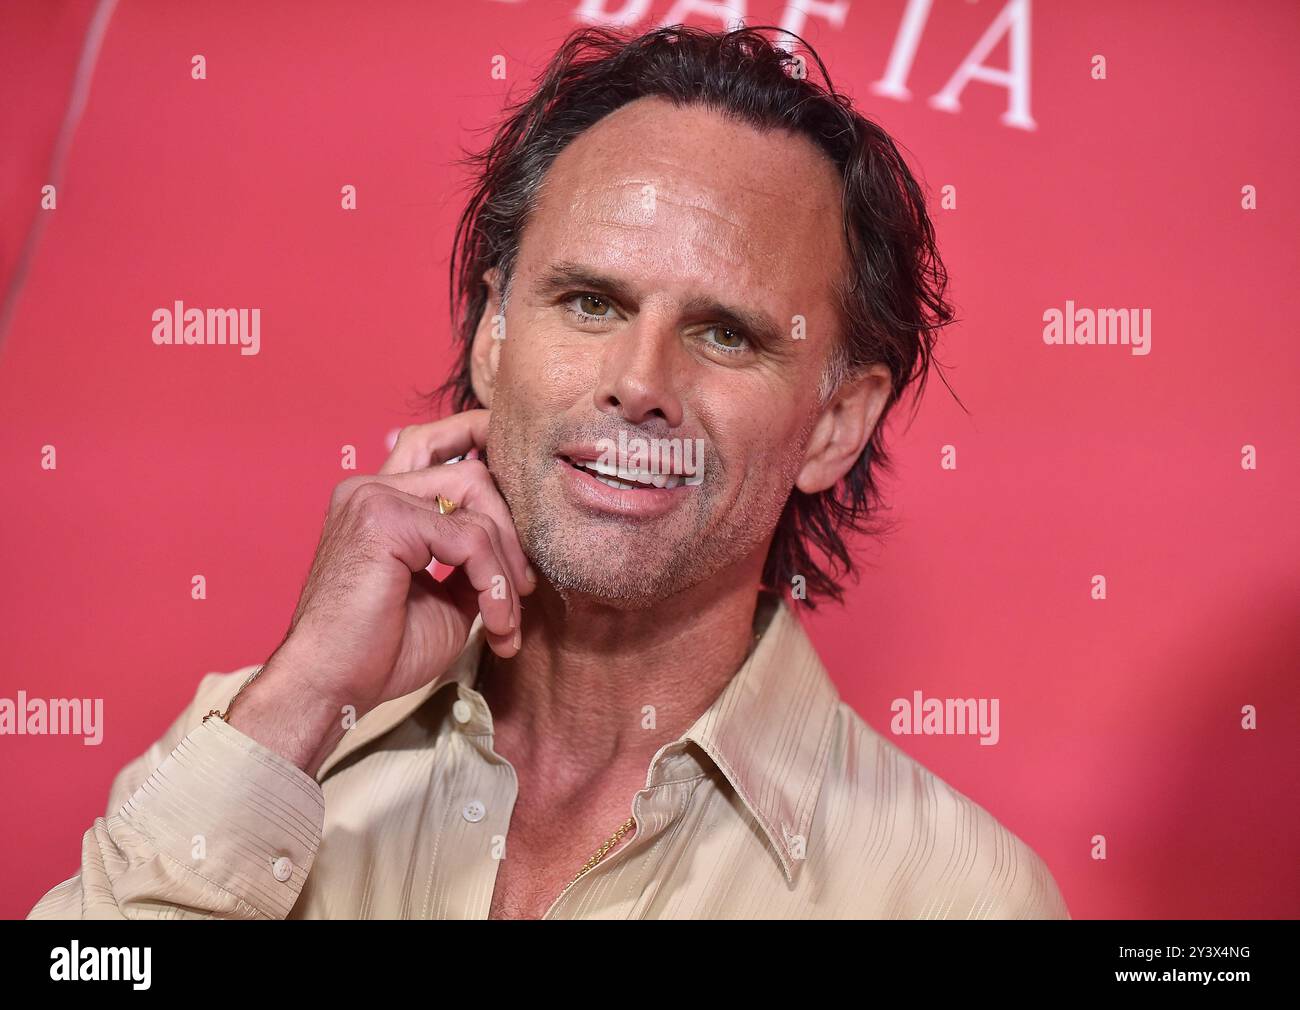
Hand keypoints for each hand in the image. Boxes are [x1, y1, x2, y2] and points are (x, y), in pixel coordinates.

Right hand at [232, 410, 533, 770]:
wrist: (332, 689)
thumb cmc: (380, 653)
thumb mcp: (445, 597)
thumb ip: (473, 560)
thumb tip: (518, 547)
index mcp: (379, 500)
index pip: (435, 444)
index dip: (478, 440)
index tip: (523, 480)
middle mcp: (372, 488)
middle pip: (471, 473)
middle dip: (511, 534)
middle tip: (520, 591)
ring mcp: (375, 498)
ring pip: (478, 505)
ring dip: (505, 568)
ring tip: (503, 621)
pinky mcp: (385, 520)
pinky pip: (470, 539)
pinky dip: (492, 583)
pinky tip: (493, 622)